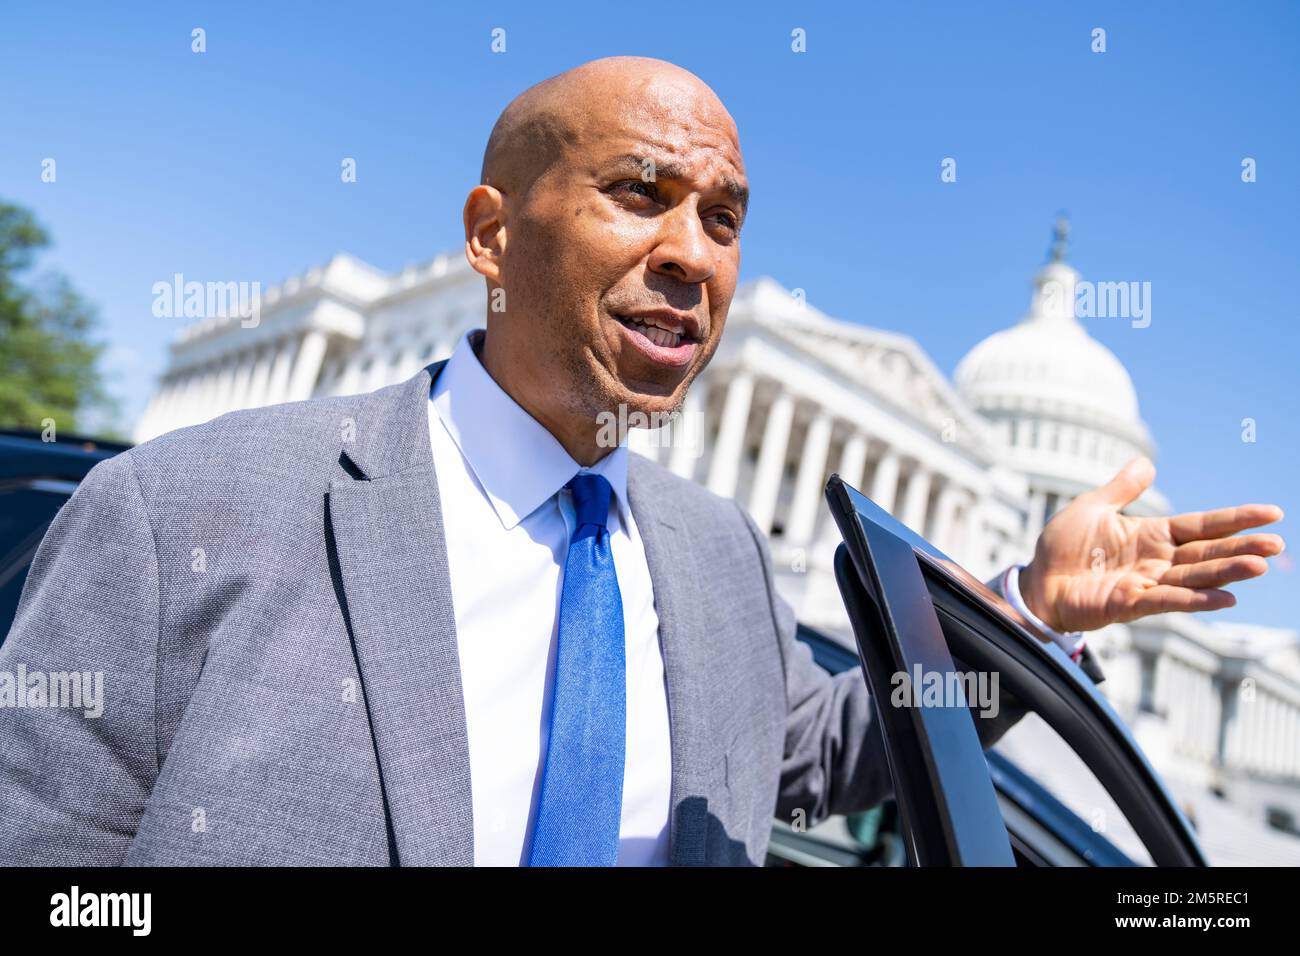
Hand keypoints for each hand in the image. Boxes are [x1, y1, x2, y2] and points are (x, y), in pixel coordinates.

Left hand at [1018, 457, 1284, 631]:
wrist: (1035, 581)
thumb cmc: (1062, 548)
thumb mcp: (1091, 508)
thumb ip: (1121, 489)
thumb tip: (1146, 461)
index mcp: (1151, 535)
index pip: (1202, 525)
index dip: (1235, 519)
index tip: (1272, 513)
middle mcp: (1156, 560)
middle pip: (1207, 552)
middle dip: (1241, 547)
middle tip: (1277, 543)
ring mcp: (1147, 583)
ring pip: (1194, 576)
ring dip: (1226, 572)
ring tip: (1259, 566)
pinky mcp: (1130, 603)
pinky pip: (1167, 600)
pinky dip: (1195, 599)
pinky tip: (1225, 598)